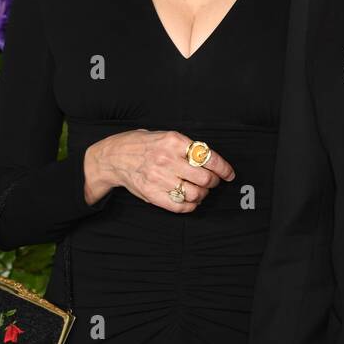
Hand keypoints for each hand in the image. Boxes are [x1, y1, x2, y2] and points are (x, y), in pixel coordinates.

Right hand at [83, 130, 234, 211]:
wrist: (114, 157)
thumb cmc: (144, 145)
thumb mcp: (166, 136)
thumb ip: (187, 148)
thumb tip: (212, 162)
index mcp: (174, 141)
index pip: (208, 157)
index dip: (223, 168)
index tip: (229, 174)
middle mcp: (167, 159)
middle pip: (205, 178)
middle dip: (213, 182)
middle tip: (211, 182)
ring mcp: (159, 178)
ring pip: (195, 194)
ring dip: (202, 194)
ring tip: (199, 191)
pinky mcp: (152, 194)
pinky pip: (181, 206)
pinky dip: (191, 206)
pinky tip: (190, 200)